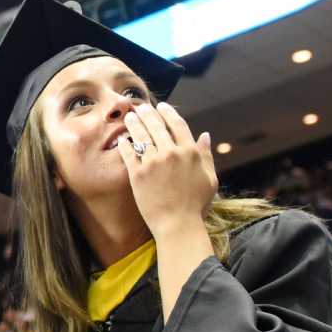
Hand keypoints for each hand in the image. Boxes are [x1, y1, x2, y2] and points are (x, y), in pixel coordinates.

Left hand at [117, 101, 216, 242]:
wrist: (178, 225)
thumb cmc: (197, 206)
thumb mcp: (210, 179)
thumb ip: (206, 155)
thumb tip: (204, 135)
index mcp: (190, 152)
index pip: (178, 124)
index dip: (169, 113)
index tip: (162, 106)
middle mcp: (171, 153)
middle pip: (157, 126)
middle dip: (147, 113)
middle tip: (140, 107)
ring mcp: (153, 163)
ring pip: (141, 136)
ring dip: (134, 123)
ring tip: (129, 117)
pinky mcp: (137, 174)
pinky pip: (129, 154)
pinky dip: (125, 144)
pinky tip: (122, 139)